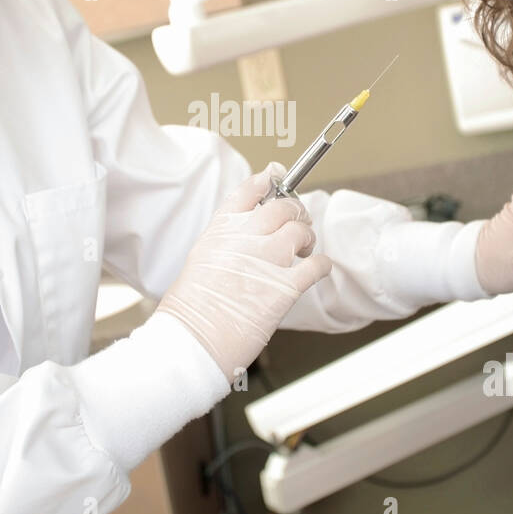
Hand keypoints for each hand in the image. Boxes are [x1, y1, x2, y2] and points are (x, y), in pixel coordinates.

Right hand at [157, 163, 333, 380]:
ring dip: (307, 237)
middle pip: (284, 207)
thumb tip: (243, 242)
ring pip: (302, 230)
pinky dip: (322, 265)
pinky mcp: (286, 285)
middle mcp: (246, 236)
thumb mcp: (200, 260)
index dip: (269, 179)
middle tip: (298, 223)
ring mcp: (268, 258)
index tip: (277, 175)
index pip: (250, 190)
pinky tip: (319, 268)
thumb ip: (226, 243)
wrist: (194, 338)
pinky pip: (317, 265)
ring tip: (303, 250)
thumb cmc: (190, 308)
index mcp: (221, 228)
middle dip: (295, 212)